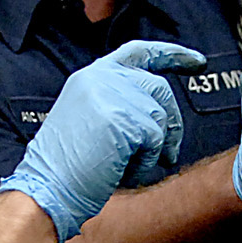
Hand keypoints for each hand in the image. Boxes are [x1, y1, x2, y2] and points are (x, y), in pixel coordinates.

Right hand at [0, 38, 205, 242]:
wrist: (46, 189)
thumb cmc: (66, 169)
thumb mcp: (89, 122)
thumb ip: (119, 105)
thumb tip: (160, 115)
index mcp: (90, 77)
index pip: (139, 53)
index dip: (171, 54)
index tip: (196, 62)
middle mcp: (101, 78)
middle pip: (159, 88)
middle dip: (172, 123)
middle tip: (169, 154)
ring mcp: (111, 95)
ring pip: (160, 117)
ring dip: (152, 150)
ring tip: (126, 167)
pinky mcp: (122, 118)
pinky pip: (155, 141)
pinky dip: (145, 163)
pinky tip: (122, 172)